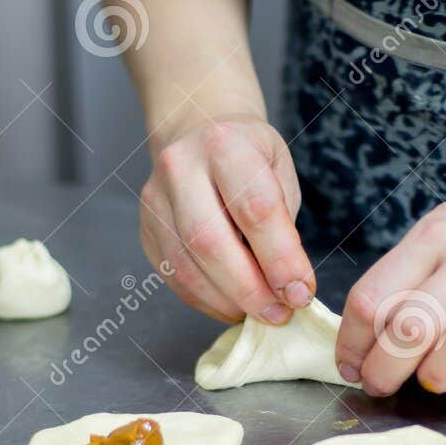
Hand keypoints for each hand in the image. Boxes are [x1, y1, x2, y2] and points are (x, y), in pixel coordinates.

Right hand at [138, 113, 315, 324]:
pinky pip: (173, 277)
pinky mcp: (145, 229)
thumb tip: (289, 289)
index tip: (300, 293)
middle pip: (210, 242)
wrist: (198, 130)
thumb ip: (283, 226)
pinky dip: (206, 300)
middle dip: (250, 289)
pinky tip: (232, 305)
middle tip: (279, 314)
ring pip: (187, 267)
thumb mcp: (279, 172)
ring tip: (259, 312)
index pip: (255, 209)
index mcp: (224, 144)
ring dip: (227, 301)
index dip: (280, 259)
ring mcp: (154, 200)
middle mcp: (180, 167)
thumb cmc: (249, 156)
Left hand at [336, 146, 445, 395]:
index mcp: (435, 235)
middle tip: (381, 386)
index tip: (350, 365)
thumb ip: (412, 272)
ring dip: (437, 376)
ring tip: (433, 380)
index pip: (373, 298)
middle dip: (384, 371)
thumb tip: (370, 331)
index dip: (352, 343)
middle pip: (410, 329)